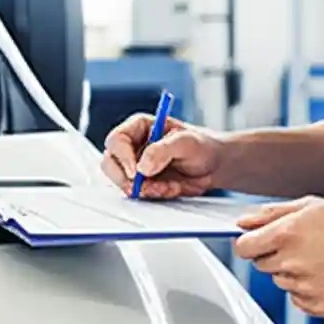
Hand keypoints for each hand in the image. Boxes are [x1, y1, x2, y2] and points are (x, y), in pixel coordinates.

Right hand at [100, 114, 224, 198]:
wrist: (213, 166)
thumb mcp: (186, 142)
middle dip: (126, 179)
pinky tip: (171, 188)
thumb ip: (162, 150)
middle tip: (145, 187)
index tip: (135, 172)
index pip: (117, 140)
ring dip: (144, 189)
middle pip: (110, 163)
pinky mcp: (142, 183)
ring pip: (122, 182)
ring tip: (169, 186)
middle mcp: (133, 146)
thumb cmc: (201, 146)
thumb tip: (142, 166)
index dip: (122, 157)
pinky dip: (154, 195)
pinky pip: (137, 194)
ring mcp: (135, 166)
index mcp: (139, 127)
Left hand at [234, 197, 323, 317]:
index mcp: (287, 235)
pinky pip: (298, 299)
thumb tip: (242, 223)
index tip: (258, 241)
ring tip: (322, 259)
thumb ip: (269, 214)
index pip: (243, 248)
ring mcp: (306, 288)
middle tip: (303, 245)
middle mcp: (293, 263)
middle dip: (274, 255)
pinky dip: (307, 290)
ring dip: (293, 272)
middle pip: (261, 265)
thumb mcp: (310, 206)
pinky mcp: (320, 306)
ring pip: (280, 281)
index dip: (250, 243)